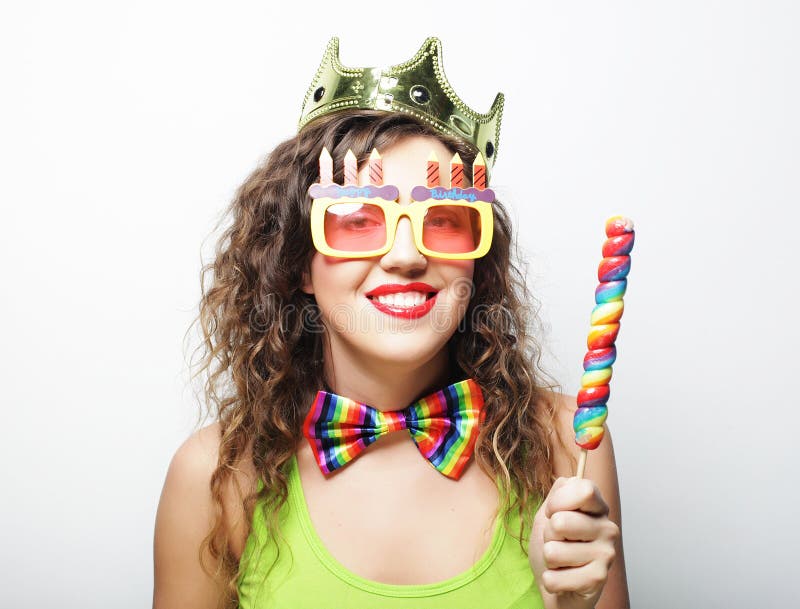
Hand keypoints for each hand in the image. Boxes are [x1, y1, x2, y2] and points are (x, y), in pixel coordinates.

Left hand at [530, 477, 619, 608]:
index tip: (552, 512)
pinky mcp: (598, 578)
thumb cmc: (554, 548)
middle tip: (558, 543)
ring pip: (553, 551)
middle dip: (548, 536)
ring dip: (549, 560)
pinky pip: (555, 577)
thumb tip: (568, 479)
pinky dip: (551, 580)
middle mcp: (608, 528)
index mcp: (597, 508)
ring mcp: (606, 553)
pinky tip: (564, 578)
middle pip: (561, 522)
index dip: (558, 501)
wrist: (557, 586)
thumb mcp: (548, 515)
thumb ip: (557, 494)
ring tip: (561, 562)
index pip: (584, 490)